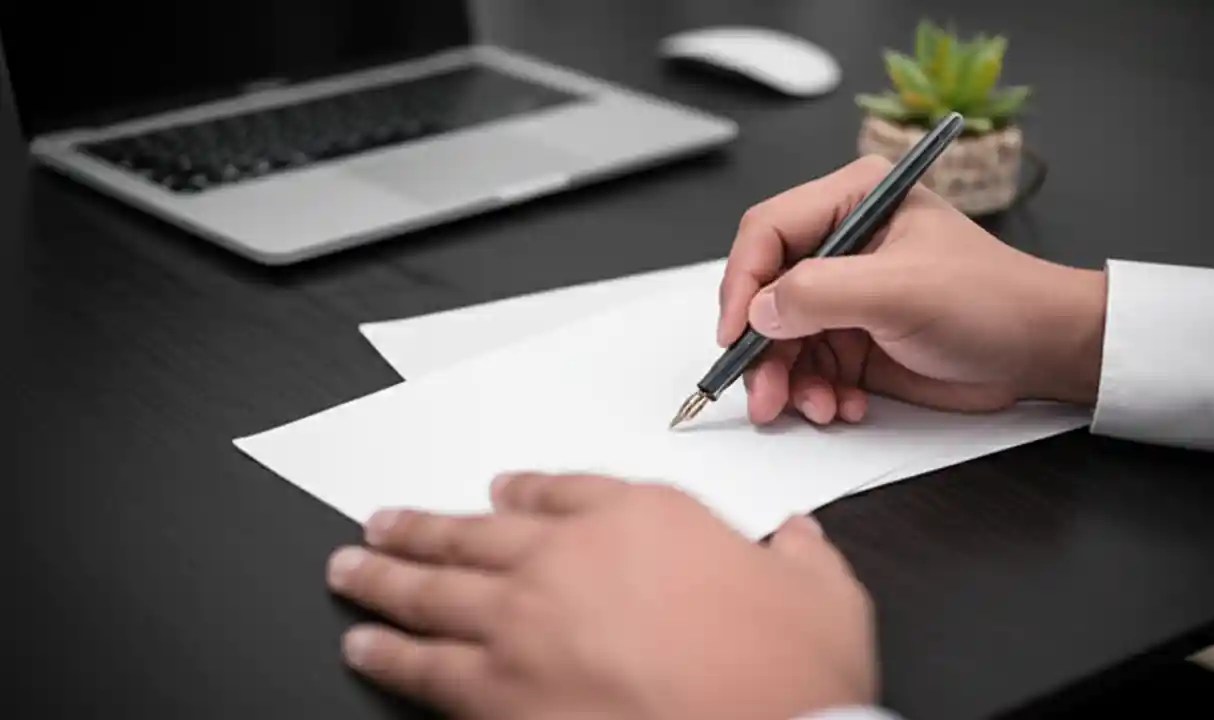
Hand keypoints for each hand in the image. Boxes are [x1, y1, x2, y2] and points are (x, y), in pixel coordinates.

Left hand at [326, 474, 876, 719]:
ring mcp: (527, 624)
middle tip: (383, 521)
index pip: (563, 491)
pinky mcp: (501, 694)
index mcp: (642, 519)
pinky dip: (388, 651)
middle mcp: (570, 559)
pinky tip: (364, 644)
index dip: (522, 491)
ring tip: (351, 567)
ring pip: (434, 588)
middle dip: (422, 526)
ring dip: (385, 576)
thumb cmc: (788, 673)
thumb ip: (800, 555)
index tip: (499, 493)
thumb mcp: (821, 593)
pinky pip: (425, 666)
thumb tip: (797, 539)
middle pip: (475, 531)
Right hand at [718, 155, 1106, 424]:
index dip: (742, 283)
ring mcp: (845, 295)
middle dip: (763, 349)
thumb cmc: (991, 302)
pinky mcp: (853, 339)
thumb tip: (758, 313)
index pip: (767, 231)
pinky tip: (845, 406)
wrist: (1041, 353)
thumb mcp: (900, 290)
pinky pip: (807, 368)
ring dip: (789, 380)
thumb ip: (820, 293)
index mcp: (852, 200)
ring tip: (817, 408)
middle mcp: (840, 244)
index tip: (736, 335)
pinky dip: (816, 393)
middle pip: (765, 293)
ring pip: (781, 339)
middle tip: (765, 394)